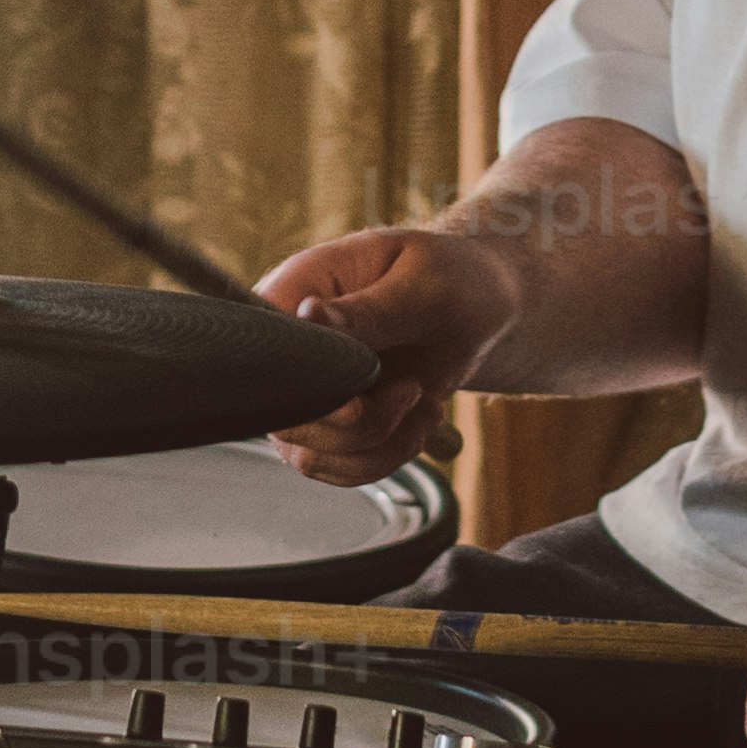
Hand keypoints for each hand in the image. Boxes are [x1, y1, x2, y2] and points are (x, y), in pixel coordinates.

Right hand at [254, 225, 523, 475]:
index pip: (265, 350)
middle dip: (360, 424)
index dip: (309, 386)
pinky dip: (389, 458)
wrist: (480, 308)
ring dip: (381, 446)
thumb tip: (308, 315)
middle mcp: (290, 345)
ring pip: (310, 456)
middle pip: (285, 419)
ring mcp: (307, 389)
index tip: (365, 390)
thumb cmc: (454, 280)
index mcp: (296, 289)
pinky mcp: (331, 423)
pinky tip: (421, 419)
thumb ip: (370, 310)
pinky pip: (340, 467)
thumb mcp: (425, 286)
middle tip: (412, 387)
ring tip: (424, 402)